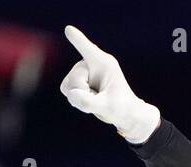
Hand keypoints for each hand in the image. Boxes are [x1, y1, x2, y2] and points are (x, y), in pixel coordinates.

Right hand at [59, 25, 160, 143]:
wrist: (123, 113)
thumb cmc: (121, 108)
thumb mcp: (108, 108)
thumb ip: (89, 103)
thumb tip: (71, 95)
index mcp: (104, 63)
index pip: (88, 49)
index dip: (78, 40)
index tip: (69, 30)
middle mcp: (90, 63)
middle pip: (75, 80)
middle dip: (85, 94)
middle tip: (101, 100)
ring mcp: (81, 70)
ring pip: (68, 86)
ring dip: (81, 98)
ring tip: (97, 99)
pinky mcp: (75, 78)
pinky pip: (67, 91)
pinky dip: (77, 100)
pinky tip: (91, 99)